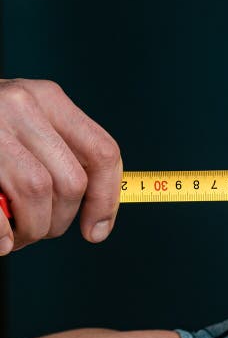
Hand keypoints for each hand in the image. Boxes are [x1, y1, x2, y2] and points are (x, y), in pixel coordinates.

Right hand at [0, 79, 121, 253]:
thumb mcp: (25, 125)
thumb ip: (58, 154)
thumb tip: (98, 214)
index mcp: (47, 97)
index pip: (103, 152)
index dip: (107, 200)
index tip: (96, 231)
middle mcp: (21, 104)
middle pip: (71, 182)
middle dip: (60, 221)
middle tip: (38, 231)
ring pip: (38, 194)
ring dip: (31, 229)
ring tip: (16, 234)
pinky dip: (2, 234)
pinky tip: (0, 240)